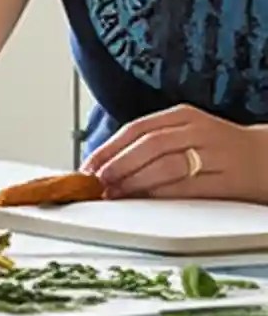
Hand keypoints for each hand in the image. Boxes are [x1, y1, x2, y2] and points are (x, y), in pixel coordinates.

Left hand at [82, 104, 267, 202]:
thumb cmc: (217, 149)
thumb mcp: (184, 134)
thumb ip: (148, 145)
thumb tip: (104, 166)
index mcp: (183, 115)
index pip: (136, 129)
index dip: (108, 149)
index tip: (88, 167)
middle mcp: (199, 130)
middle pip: (149, 146)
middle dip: (118, 166)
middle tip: (98, 183)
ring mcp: (216, 153)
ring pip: (166, 165)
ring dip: (135, 182)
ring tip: (115, 194)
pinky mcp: (229, 179)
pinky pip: (189, 187)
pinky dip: (161, 194)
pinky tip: (145, 200)